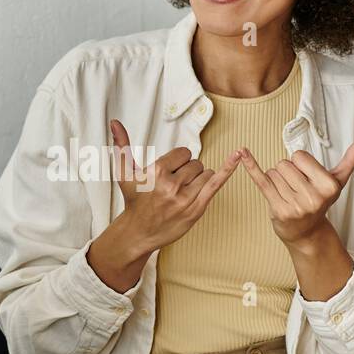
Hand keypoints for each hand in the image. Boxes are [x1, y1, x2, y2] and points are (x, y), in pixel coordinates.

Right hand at [87, 119, 240, 291]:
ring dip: (198, 179)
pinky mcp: (196, 209)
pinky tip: (239, 157)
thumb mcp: (125, 173)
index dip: (179, 161)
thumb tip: (114, 122)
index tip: (170, 172)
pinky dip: (228, 169)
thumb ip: (121, 145)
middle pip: (195, 164)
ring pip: (205, 174)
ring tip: (184, 190)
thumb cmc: (134, 200)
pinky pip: (216, 184)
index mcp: (156, 172)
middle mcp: (171, 185)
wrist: (139, 232)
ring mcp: (185, 198)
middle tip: (174, 185)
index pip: (183, 154)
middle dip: (187, 171)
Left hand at [239, 139, 353, 251]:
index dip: (300, 164)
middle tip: (296, 188)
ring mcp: (294, 206)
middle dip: (288, 172)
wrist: (307, 233)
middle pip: (285, 164)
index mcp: (328, 186)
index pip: (300, 156)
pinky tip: (242, 153)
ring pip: (273, 172)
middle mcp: (313, 198)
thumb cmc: (320, 201)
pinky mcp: (277, 211)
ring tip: (288, 193)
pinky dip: (251, 167)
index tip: (307, 178)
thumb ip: (350, 161)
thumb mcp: (337, 182)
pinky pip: (261, 181)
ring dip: (276, 180)